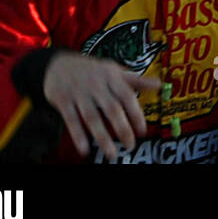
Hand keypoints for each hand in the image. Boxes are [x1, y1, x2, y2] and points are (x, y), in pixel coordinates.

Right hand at [43, 51, 161, 160]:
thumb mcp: (115, 70)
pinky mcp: (63, 101)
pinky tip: (85, 149)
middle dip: (122, 128)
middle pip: (112, 108)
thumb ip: (136, 80)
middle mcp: (97, 85)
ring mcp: (80, 93)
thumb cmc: (93, 70)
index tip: (142, 130)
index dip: (136, 114)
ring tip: (112, 153)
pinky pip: (71, 120)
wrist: (58, 64)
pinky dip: (78, 135)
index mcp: (112, 76)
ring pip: (92, 117)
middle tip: (130, 145)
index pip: (127, 96)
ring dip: (102, 137)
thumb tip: (159, 84)